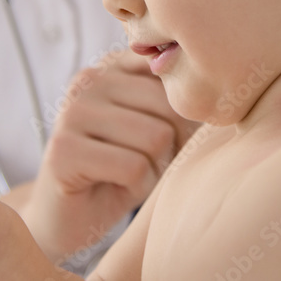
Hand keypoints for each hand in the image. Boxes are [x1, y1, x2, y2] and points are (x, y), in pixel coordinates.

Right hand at [22, 48, 197, 260]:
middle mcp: (89, 79)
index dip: (183, 113)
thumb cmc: (122, 167)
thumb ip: (174, 99)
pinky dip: (137, 186)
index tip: (169, 135)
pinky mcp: (63, 150)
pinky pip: (133, 166)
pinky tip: (117, 186)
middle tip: (148, 161)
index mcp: (112, 65)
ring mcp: (72, 112)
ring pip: (155, 137)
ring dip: (154, 168)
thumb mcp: (153, 124)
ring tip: (131, 173)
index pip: (172, 73)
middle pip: (169, 106)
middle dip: (171, 144)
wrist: (70, 214)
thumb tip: (217, 87)